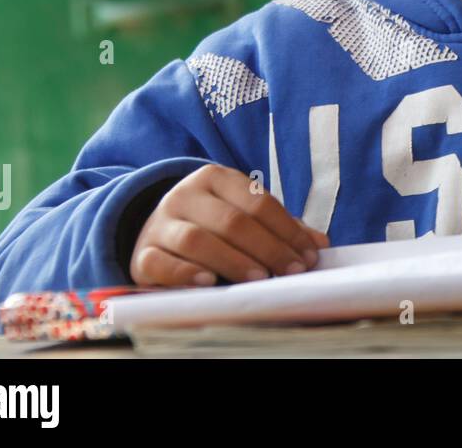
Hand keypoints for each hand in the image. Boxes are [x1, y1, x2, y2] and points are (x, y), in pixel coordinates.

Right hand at [129, 164, 329, 286]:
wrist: (154, 229)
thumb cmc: (212, 224)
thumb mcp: (243, 216)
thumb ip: (280, 228)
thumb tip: (319, 244)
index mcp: (216, 178)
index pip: (258, 202)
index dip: (286, 231)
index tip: (308, 257)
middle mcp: (186, 195)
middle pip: (232, 221)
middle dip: (266, 248)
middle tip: (289, 272)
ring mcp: (160, 224)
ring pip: (197, 240)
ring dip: (232, 261)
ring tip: (258, 279)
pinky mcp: (142, 253)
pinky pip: (161, 263)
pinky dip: (185, 274)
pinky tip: (209, 283)